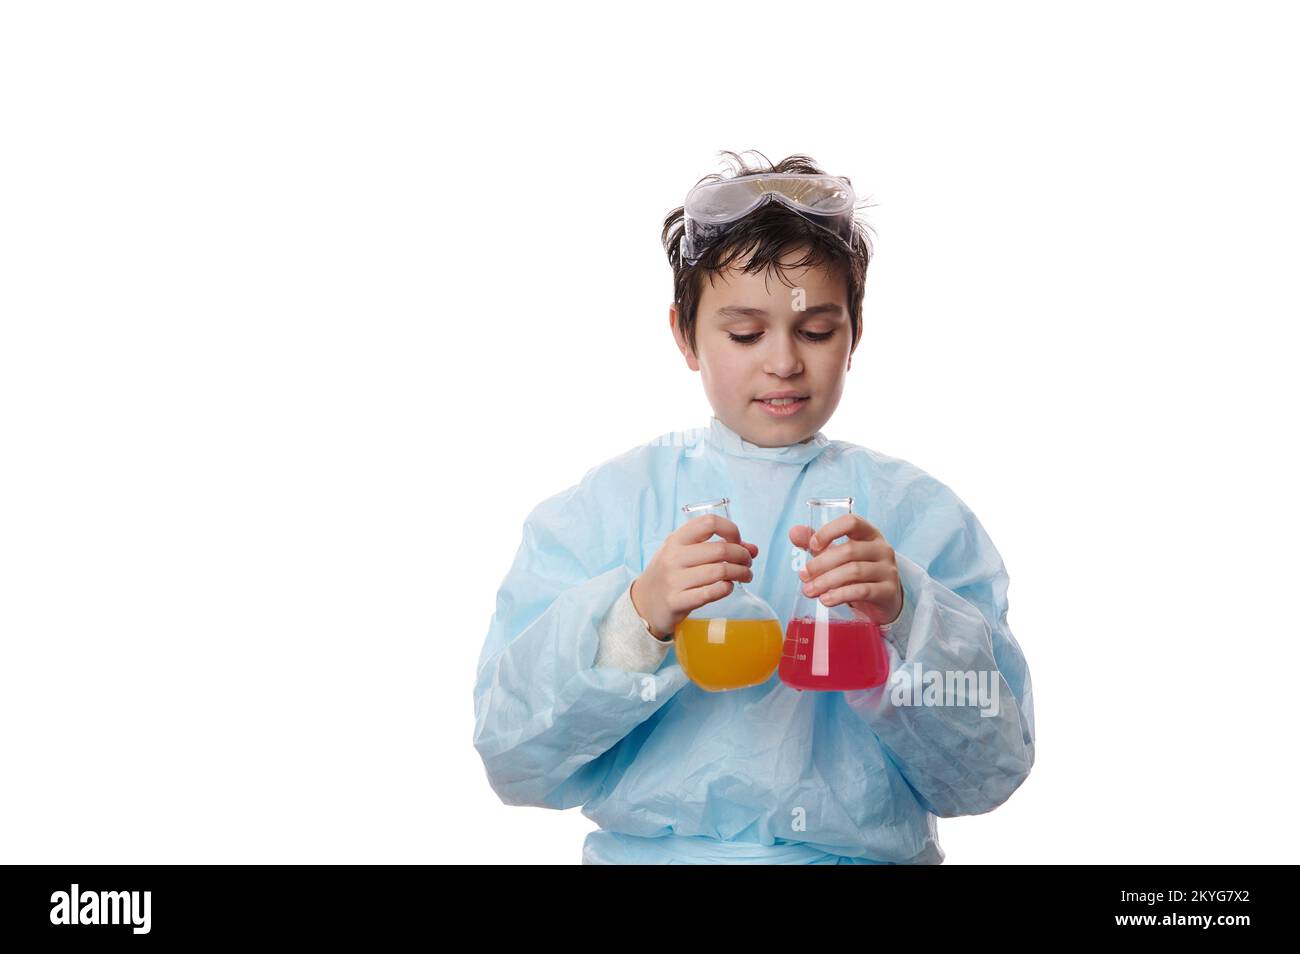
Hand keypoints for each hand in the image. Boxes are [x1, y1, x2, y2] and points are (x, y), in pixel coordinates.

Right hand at [631, 514, 758, 639]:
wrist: (643, 603)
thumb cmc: (671, 574)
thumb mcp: (685, 554)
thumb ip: (715, 548)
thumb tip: (752, 549)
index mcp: (676, 540)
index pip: (709, 523)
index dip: (731, 530)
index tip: (737, 541)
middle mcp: (673, 557)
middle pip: (721, 549)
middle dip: (742, 555)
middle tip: (747, 563)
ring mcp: (674, 580)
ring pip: (720, 571)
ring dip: (741, 573)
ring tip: (746, 576)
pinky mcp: (677, 601)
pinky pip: (711, 592)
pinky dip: (726, 588)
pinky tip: (729, 587)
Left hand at [788, 514, 901, 625]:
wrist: (882, 599)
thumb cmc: (857, 572)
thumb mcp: (838, 555)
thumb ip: (817, 544)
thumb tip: (794, 532)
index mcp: (869, 534)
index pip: (851, 522)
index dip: (829, 531)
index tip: (812, 545)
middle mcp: (882, 548)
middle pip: (849, 550)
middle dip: (821, 564)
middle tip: (803, 576)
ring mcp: (888, 570)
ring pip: (854, 571)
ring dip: (826, 581)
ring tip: (810, 590)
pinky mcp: (888, 591)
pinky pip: (862, 591)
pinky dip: (840, 595)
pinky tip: (826, 599)